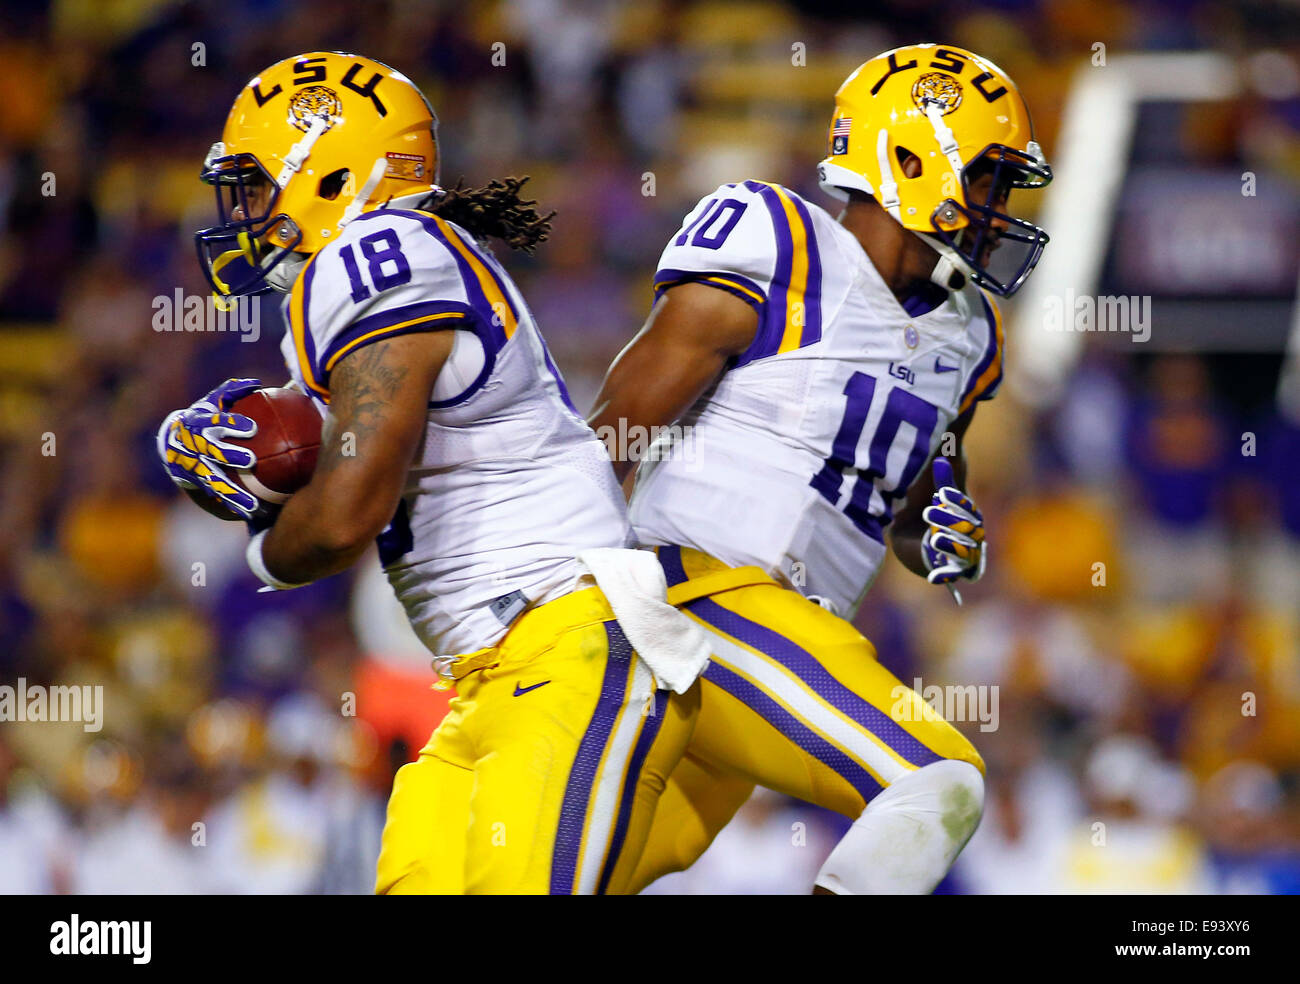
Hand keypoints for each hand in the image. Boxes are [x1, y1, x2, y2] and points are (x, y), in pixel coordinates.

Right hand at [157, 378, 261, 519]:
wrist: (172, 442)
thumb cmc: (203, 417)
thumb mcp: (213, 402)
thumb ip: (233, 391)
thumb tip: (257, 383)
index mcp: (200, 423)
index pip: (215, 421)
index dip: (232, 424)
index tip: (251, 427)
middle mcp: (195, 446)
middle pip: (212, 452)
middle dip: (230, 455)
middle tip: (251, 460)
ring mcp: (194, 467)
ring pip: (215, 482)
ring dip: (234, 494)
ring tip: (256, 506)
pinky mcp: (197, 483)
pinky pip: (217, 497)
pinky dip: (233, 506)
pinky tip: (253, 516)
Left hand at [921, 457, 985, 585]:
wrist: (918, 537)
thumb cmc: (935, 513)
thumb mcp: (940, 496)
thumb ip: (944, 480)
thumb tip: (941, 459)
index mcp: (971, 515)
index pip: (967, 508)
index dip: (955, 501)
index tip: (940, 492)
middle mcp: (973, 535)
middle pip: (967, 529)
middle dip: (949, 520)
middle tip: (928, 511)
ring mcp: (965, 554)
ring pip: (963, 551)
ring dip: (950, 545)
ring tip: (934, 539)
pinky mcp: (953, 570)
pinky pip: (953, 574)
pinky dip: (945, 575)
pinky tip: (934, 577)